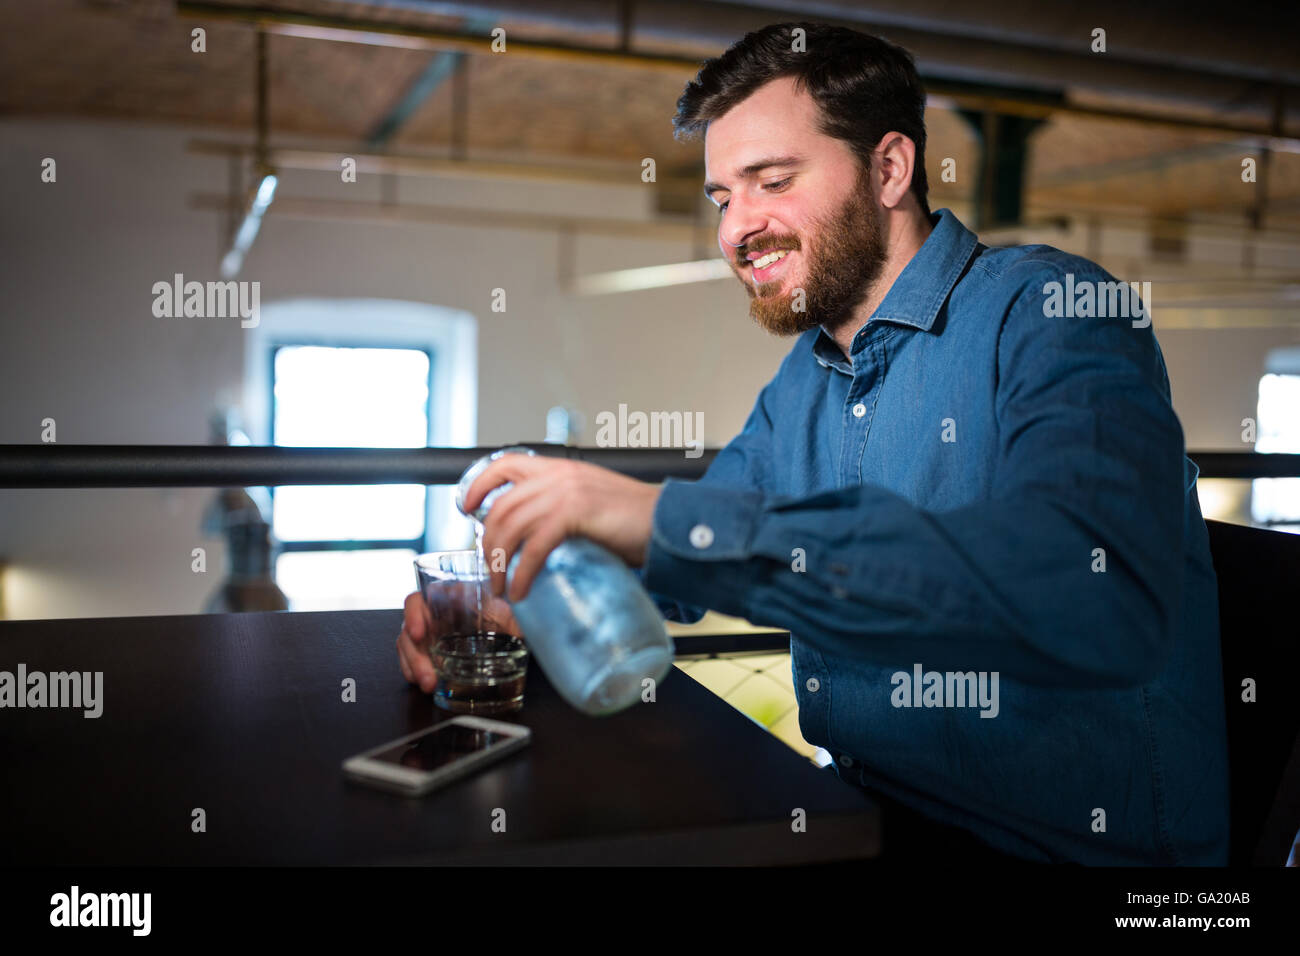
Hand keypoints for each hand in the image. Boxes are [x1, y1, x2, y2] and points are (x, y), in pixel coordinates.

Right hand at [396, 589, 521, 693]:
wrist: (508, 628)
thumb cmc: (506, 613)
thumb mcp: (511, 613)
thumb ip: (513, 615)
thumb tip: (522, 625)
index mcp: (447, 597)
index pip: (419, 600)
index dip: (414, 615)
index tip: (420, 633)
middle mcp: (432, 613)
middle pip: (409, 629)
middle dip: (415, 655)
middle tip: (428, 676)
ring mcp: (427, 633)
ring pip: (407, 647)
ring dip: (415, 667)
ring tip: (429, 685)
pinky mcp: (427, 650)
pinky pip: (411, 660)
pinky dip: (414, 673)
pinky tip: (424, 684)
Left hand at [460, 454, 662, 601]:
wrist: (669, 522)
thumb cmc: (637, 522)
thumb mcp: (592, 506)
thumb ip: (565, 516)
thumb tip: (540, 549)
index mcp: (560, 469)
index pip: (506, 464)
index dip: (479, 484)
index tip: (465, 508)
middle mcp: (558, 475)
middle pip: (501, 506)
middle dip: (488, 545)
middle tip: (491, 574)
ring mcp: (565, 491)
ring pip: (510, 526)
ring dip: (499, 563)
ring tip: (502, 590)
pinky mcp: (575, 513)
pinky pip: (534, 546)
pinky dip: (522, 573)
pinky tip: (520, 591)